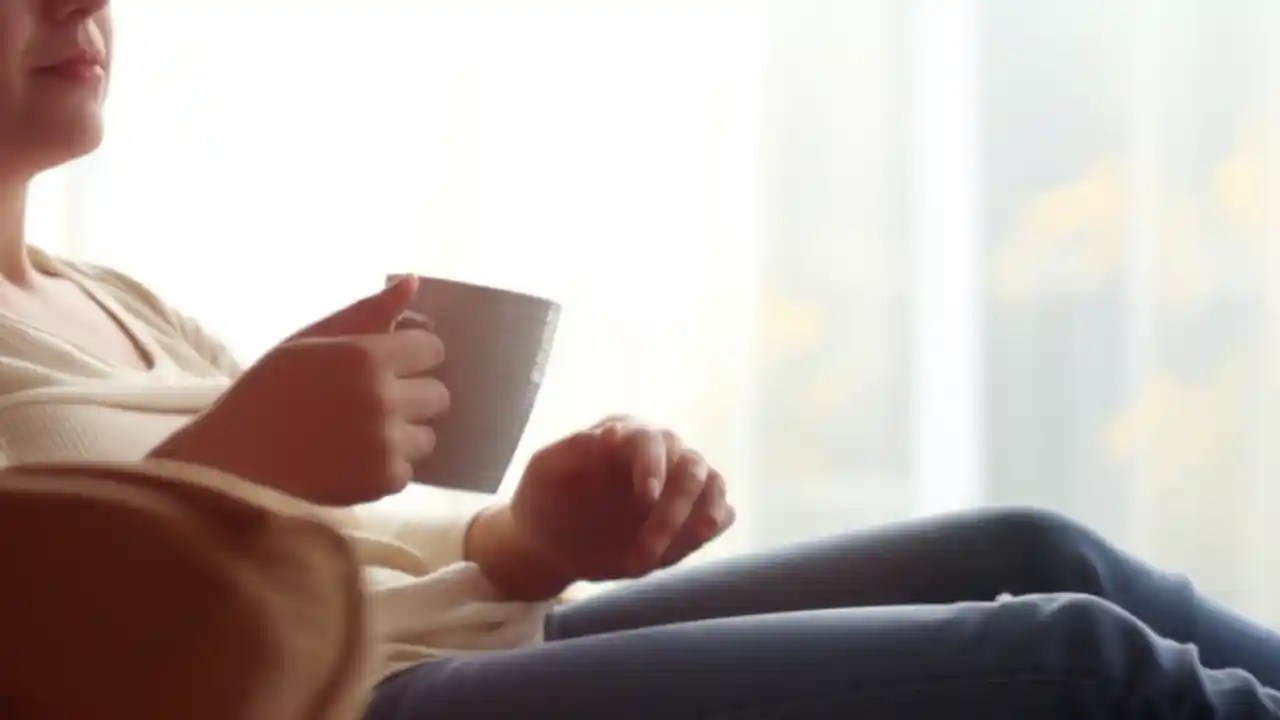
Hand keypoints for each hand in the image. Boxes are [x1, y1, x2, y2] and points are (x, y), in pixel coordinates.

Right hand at [150, 277, 449, 504]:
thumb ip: (367, 313)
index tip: (393, 366)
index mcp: (365, 356)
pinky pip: (408, 471)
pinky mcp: (383, 481)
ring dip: (404, 436)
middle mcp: (383, 398)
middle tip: (374, 404)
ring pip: (428, 436)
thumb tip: (413, 282)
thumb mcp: (309, 342)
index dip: (414, 357)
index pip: (432, 349)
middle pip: (438, 394)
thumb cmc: (265, 395)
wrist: (231, 465)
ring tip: (361, 437)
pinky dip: (387, 469)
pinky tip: (352, 461)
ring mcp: (386, 443)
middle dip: (413, 397)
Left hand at [468, 416, 735, 598]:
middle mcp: (662, 452)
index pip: (651, 439)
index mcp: (626, 434)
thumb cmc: (544, 500)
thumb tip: (612, 432)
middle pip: (690, 467)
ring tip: (673, 554)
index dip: (653, 464)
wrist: (549, 544)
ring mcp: (680, 484)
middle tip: (642, 554)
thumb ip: (574, 450)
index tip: (646, 497)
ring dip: (698, 522)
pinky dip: (712, 527)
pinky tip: (689, 544)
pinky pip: (722, 513)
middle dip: (673, 511)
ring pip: (713, 487)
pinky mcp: (692, 516)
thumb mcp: (544, 473)